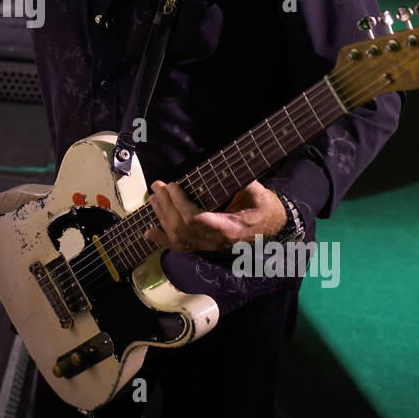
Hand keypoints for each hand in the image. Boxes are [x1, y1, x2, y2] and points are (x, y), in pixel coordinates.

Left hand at [143, 180, 286, 252]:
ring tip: (154, 198)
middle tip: (158, 186)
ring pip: (177, 238)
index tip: (173, 186)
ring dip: (161, 217)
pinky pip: (180, 246)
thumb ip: (245, 184)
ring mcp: (208, 246)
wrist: (269, 225)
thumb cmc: (263, 207)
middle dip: (166, 206)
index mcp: (227, 228)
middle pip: (182, 228)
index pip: (195, 220)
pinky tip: (149, 232)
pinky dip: (162, 239)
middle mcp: (214, 241)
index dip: (180, 203)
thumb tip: (232, 171)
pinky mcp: (203, 245)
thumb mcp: (259, 193)